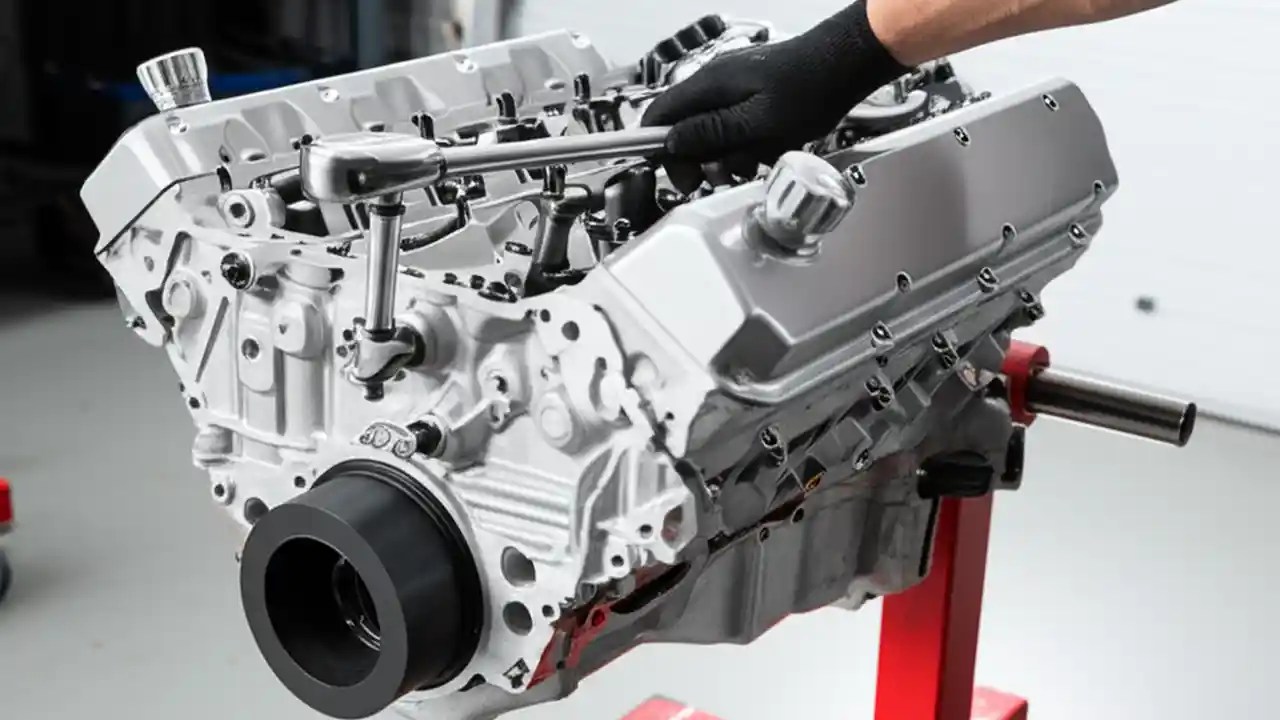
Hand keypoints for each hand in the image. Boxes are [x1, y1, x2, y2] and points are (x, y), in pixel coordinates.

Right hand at [642, 2, 907, 191]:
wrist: (847, 64)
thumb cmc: (810, 89)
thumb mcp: (759, 122)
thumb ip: (713, 132)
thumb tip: (672, 142)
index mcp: (709, 85)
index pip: (660, 115)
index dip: (661, 149)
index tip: (681, 176)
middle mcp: (715, 83)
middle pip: (685, 128)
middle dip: (700, 159)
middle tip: (720, 177)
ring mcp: (733, 87)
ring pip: (712, 132)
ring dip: (726, 155)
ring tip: (751, 164)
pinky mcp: (751, 95)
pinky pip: (734, 127)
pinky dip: (744, 146)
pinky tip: (765, 152)